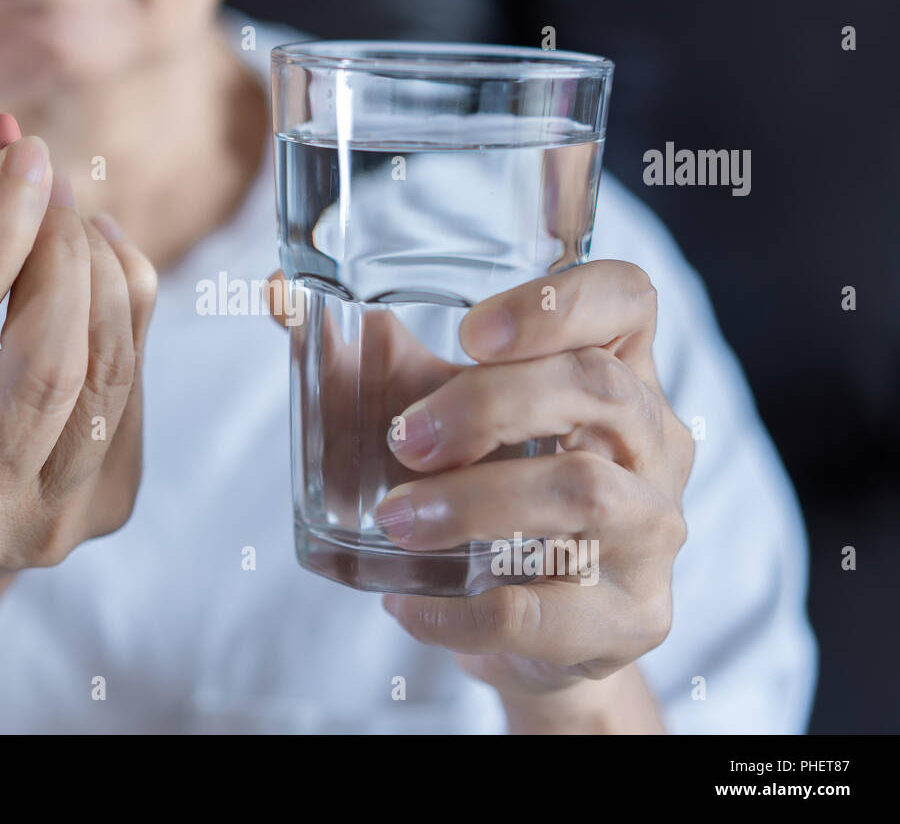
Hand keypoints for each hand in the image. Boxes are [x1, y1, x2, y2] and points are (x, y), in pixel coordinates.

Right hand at [0, 114, 156, 603]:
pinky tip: (98, 266)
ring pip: (109, 369)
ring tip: (71, 217)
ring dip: (101, 269)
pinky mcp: (107, 510)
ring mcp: (51, 521)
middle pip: (48, 359)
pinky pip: (133, 383)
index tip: (19, 154)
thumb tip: (6, 162)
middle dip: (59, 248)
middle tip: (47, 181)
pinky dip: (124, 307)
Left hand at [375, 260, 692, 722]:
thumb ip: (363, 357)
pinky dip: (460, 609)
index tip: (469, 331)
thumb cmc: (485, 493)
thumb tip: (269, 293)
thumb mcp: (436, 416)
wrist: (535, 630)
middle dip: (486, 405)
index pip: (628, 297)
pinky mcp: (631, 618)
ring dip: (472, 503)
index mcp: (618, 372)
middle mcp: (653, 444)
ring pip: (581, 492)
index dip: (558, 301)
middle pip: (597, 387)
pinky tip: (404, 603)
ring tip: (395, 519)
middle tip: (403, 440)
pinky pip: (545, 609)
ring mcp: (653, 533)